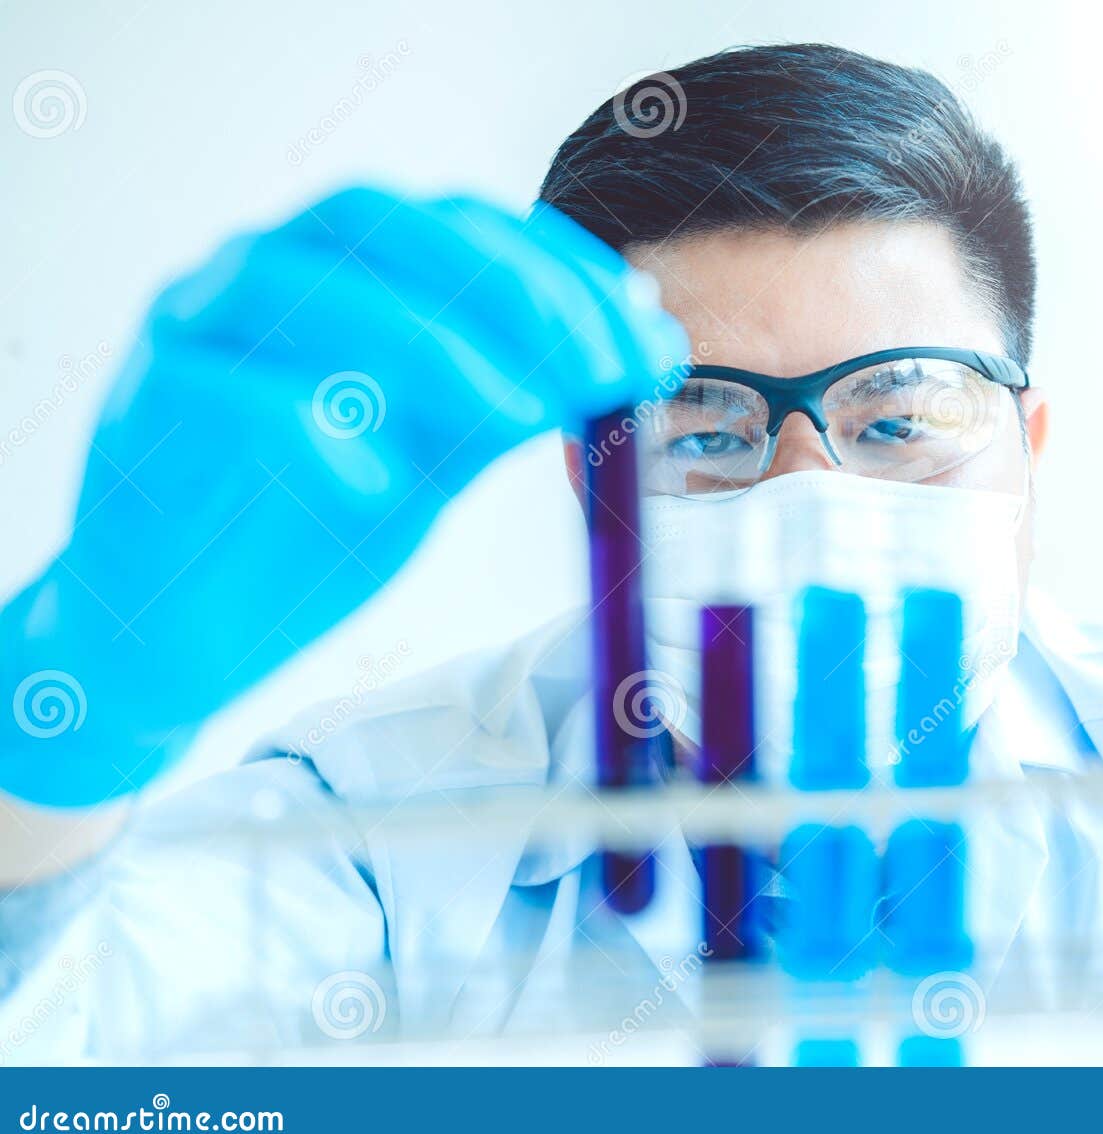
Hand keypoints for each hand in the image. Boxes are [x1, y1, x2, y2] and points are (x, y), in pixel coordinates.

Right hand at [1, 188, 685, 806]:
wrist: (186, 632)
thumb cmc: (309, 528)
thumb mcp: (437, 454)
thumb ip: (518, 396)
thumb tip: (639, 347)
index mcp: (335, 271)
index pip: (454, 222)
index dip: (558, 266)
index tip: (644, 333)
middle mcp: (260, 276)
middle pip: (382, 221)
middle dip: (509, 286)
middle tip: (600, 365)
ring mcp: (192, 333)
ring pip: (303, 285)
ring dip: (434, 344)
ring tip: (527, 415)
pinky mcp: (147, 413)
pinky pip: (230, 394)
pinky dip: (316, 426)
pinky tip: (384, 483)